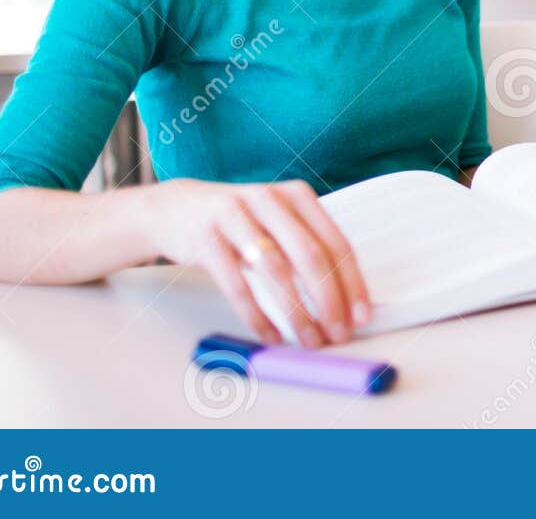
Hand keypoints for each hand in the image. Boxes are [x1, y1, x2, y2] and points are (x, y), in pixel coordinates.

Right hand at [143, 178, 370, 346]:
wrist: (174, 209)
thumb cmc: (238, 221)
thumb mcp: (277, 220)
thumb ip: (308, 246)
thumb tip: (345, 297)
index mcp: (296, 195)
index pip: (335, 242)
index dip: (353, 282)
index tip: (362, 315)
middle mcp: (268, 200)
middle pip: (310, 255)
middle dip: (330, 301)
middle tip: (338, 333)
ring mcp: (234, 217)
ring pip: (276, 271)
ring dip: (297, 312)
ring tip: (309, 340)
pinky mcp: (206, 239)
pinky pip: (237, 285)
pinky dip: (257, 316)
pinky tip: (271, 336)